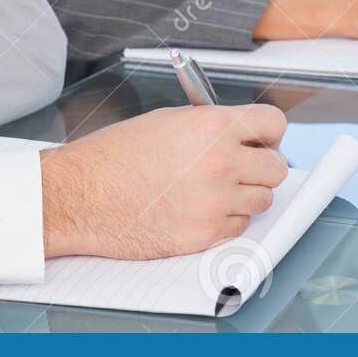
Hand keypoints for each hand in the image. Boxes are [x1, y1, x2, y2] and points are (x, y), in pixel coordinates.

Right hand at [38, 104, 288, 259]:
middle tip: (242, 169)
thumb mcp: (166, 121)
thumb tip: (238, 136)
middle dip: (261, 168)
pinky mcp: (205, 235)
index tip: (264, 140)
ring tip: (213, 191)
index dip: (269, 134)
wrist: (81, 195)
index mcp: (211, 126)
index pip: (273, 124)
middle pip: (276, 168)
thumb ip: (210, 127)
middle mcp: (221, 163)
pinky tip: (198, 210)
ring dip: (244, 197)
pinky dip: (225, 221)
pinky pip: (238, 227)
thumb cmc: (113, 157)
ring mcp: (215, 202)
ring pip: (261, 201)